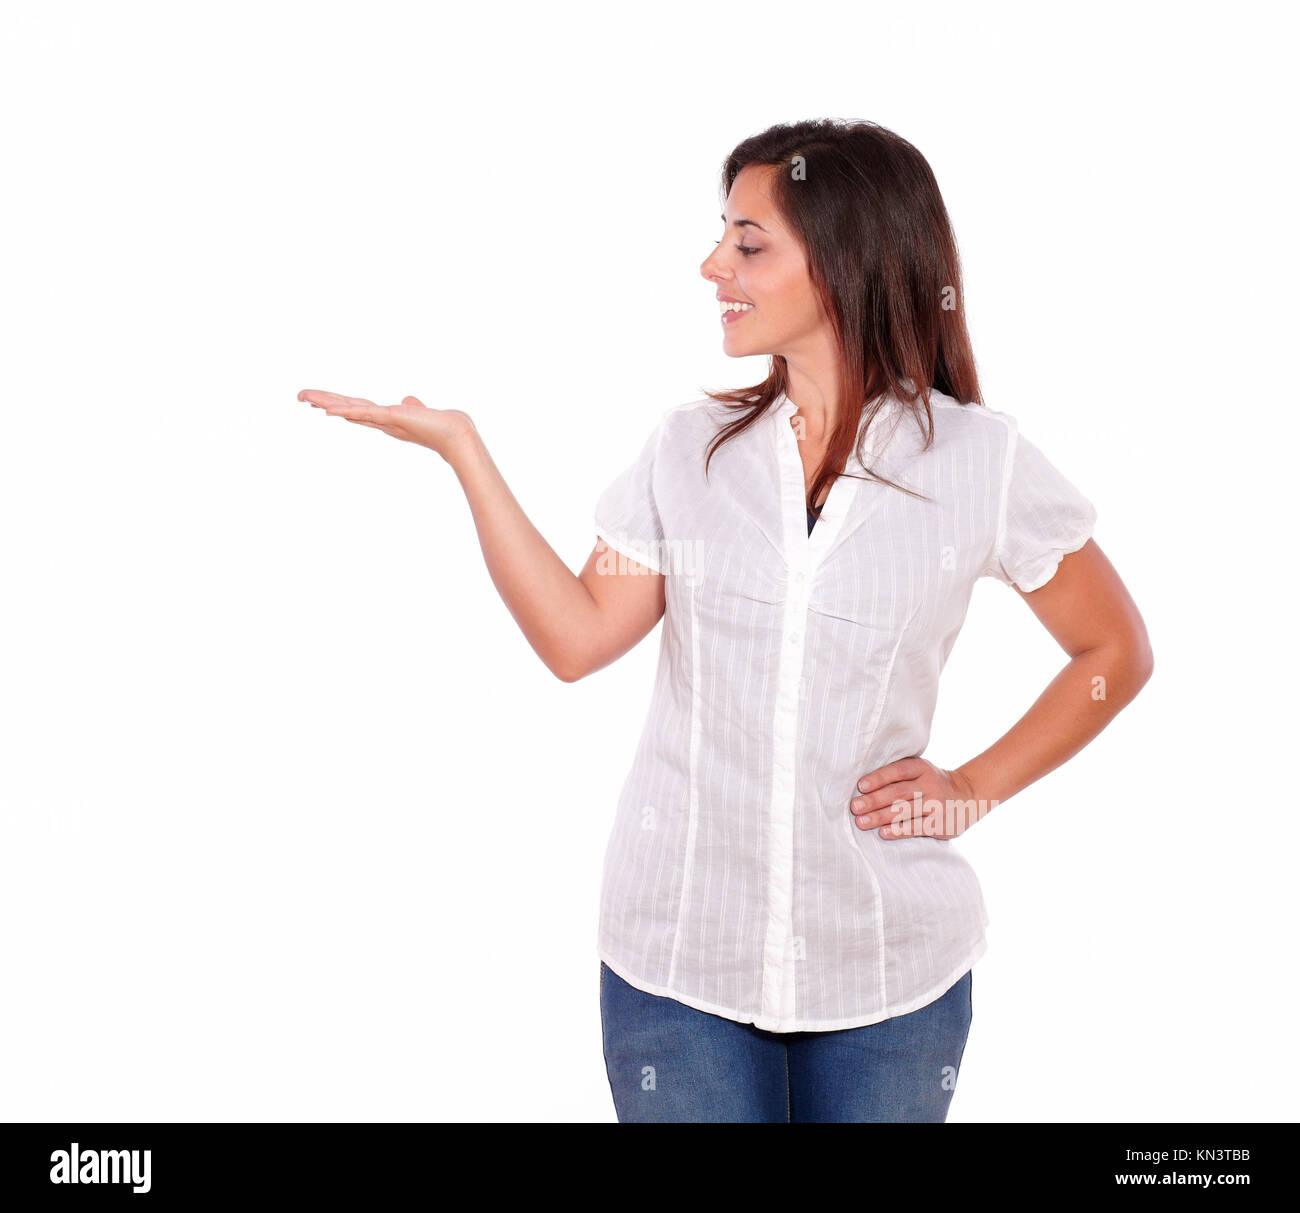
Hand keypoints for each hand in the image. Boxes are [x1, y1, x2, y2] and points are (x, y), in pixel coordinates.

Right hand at [298, 389, 476, 461]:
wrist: (457, 435)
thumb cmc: (443, 426)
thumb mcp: (422, 411)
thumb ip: (412, 406)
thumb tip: (407, 400)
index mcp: (386, 419)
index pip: (357, 409)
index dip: (338, 404)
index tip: (320, 401)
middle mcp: (382, 422)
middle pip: (347, 409)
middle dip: (323, 402)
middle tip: (300, 396)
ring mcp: (385, 421)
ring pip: (350, 410)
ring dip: (327, 403)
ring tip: (305, 397)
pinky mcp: (392, 418)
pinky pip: (364, 413)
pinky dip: (347, 412)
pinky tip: (329, 411)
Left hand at [849, 757, 988, 839]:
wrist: (968, 796)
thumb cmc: (931, 783)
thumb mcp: (920, 771)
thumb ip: (898, 774)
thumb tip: (862, 786)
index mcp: (922, 768)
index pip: (898, 770)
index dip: (879, 778)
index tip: (860, 786)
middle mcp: (930, 784)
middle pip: (898, 792)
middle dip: (874, 800)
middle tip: (855, 807)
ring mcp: (936, 804)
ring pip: (905, 811)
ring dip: (880, 817)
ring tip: (861, 822)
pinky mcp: (940, 823)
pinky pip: (916, 828)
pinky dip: (898, 830)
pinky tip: (883, 833)